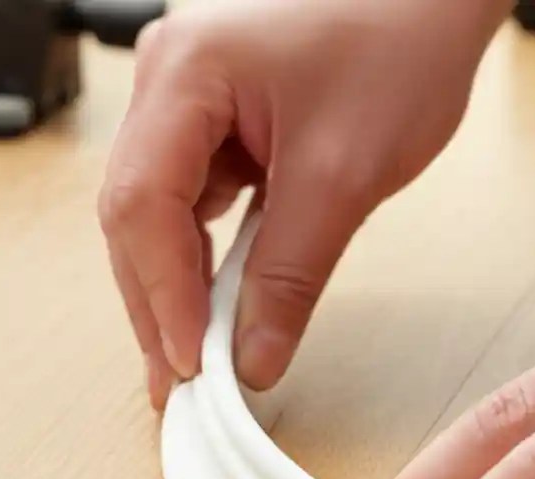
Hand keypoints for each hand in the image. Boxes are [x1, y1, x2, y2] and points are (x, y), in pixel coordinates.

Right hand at [98, 0, 510, 408]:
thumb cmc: (401, 40)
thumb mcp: (346, 173)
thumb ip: (291, 274)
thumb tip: (252, 357)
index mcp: (184, 71)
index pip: (143, 202)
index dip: (160, 292)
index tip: (189, 363)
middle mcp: (164, 79)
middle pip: (133, 213)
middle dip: (157, 302)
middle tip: (178, 383)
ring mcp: (181, 97)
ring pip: (155, 214)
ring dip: (174, 286)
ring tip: (192, 359)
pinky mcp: (207, 118)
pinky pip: (188, 201)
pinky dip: (200, 258)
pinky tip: (211, 306)